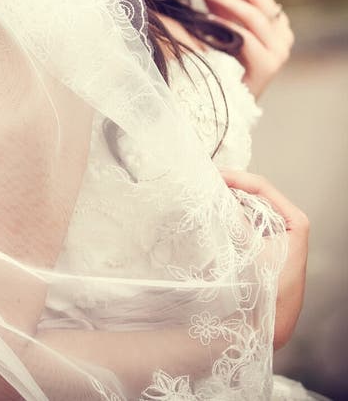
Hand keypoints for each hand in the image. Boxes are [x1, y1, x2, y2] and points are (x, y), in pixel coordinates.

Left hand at [200, 0, 293, 97]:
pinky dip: (227, 28)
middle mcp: (282, 35)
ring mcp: (278, 52)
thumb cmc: (220, 66)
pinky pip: (247, 40)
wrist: (223, 109)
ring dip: (225, 2)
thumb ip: (218, 9)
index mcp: (274, 23)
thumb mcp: (221, 30)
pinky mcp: (268, 67)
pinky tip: (207, 21)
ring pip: (253, 16)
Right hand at [219, 169, 308, 350]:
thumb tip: (216, 194)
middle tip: (207, 179)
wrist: (269, 326)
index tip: (215, 175)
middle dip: (231, 186)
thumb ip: (235, 220)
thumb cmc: (269, 292)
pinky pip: (245, 220)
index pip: (262, 188)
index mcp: (294, 221)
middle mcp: (287, 224)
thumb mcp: (251, 251)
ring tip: (208, 191)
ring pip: (249, 206)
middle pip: (255, 194)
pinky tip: (215, 209)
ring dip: (229, 198)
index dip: (237, 178)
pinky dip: (230, 213)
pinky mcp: (263, 243)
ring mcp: (275, 233)